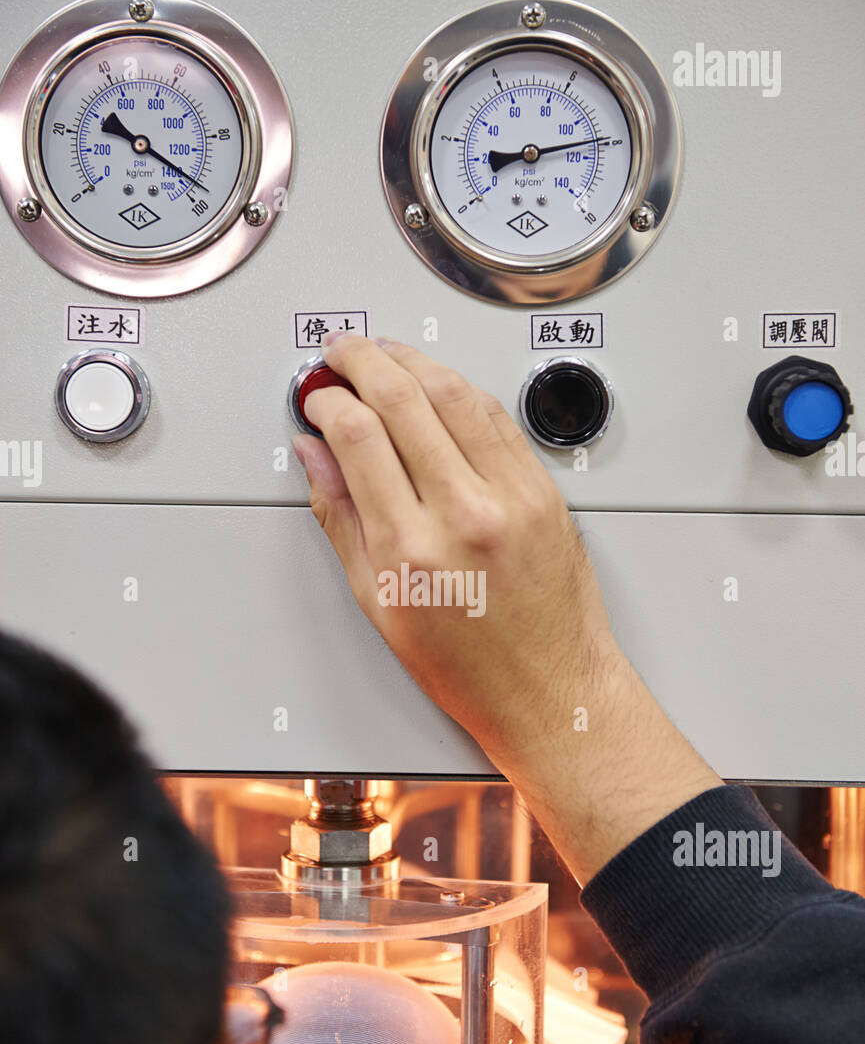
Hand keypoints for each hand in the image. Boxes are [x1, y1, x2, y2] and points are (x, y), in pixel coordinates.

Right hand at [294, 334, 720, 880]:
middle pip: (403, 398)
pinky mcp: (544, 491)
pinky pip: (497, 416)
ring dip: (411, 360)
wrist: (550, 690)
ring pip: (454, 392)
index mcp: (411, 549)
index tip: (316, 397)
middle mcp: (464, 514)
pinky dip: (460, 388)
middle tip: (340, 353)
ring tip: (383, 354)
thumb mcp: (379, 605)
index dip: (328, 401)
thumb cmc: (470, 666)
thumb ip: (342, 520)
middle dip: (362, 360)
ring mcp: (511, 497)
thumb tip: (316, 457)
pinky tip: (438, 382)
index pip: (358, 436)